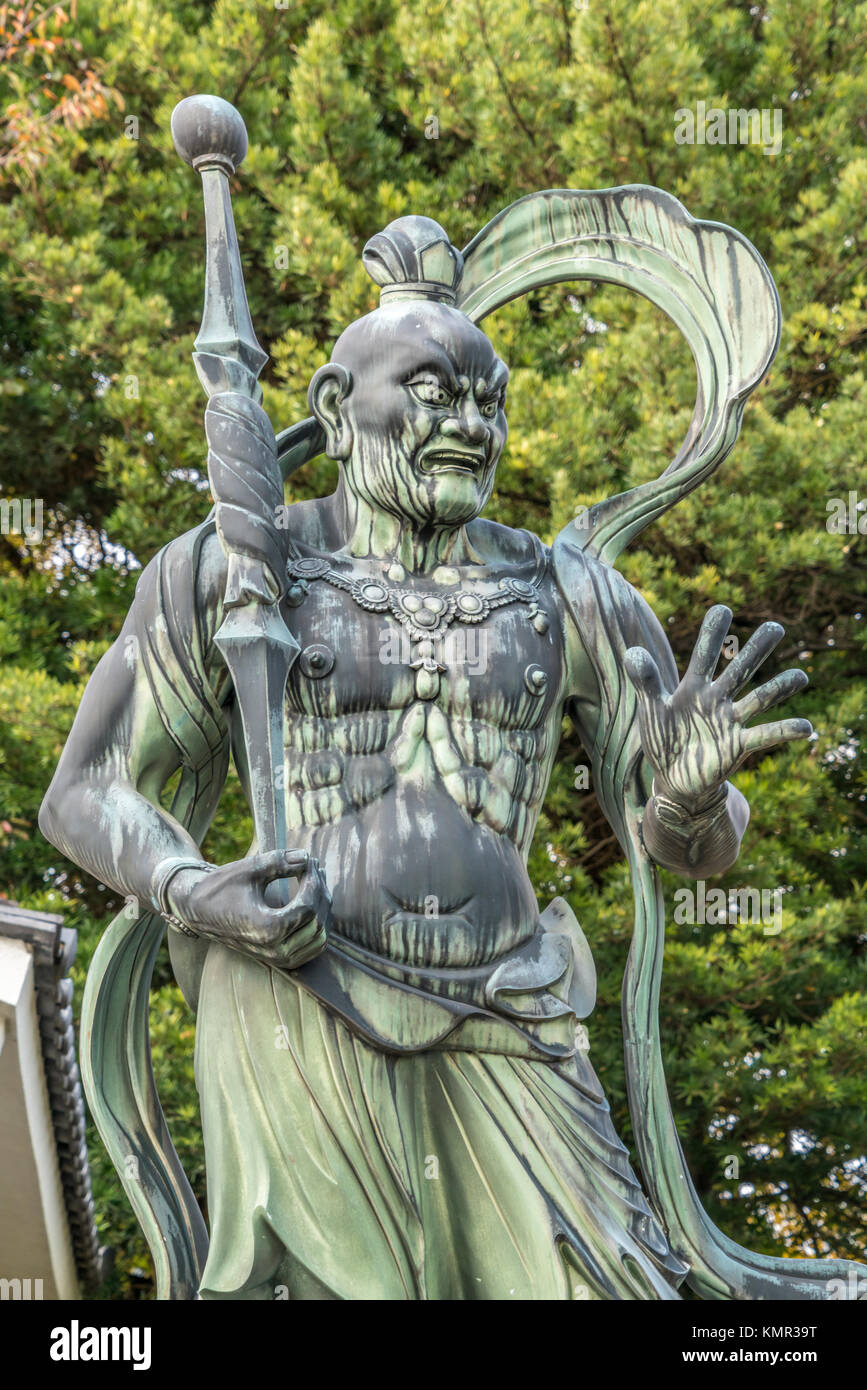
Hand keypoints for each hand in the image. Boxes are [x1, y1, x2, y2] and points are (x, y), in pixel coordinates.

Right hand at [168, 849, 330, 969]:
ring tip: (316, 880)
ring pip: (319, 938)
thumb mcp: (248, 869)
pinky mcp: (279, 960)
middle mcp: (274, 949)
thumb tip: (306, 857)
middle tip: (314, 867)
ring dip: (324, 909)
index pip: (307, 906)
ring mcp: (278, 959)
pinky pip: (312, 948)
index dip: (312, 880)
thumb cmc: (219, 888)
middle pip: (317, 921)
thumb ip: (279, 862)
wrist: (197, 911)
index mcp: (266, 929)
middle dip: (319, 891)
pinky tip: (312, 900)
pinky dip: (318, 925)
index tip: (308, 861)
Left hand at [624, 605, 811, 808]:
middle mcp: (717, 699)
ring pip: (760, 699)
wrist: (676, 780)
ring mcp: (731, 722)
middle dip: (757, 649)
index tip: (724, 609)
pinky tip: (807, 727)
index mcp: (694, 687)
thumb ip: (645, 681)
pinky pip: (765, 736)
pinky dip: (785, 731)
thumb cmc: (665, 739)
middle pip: (741, 669)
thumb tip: (633, 651)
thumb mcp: (652, 709)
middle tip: (777, 627)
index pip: (705, 655)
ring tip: (802, 676)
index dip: (713, 634)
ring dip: (780, 688)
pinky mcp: (738, 746)